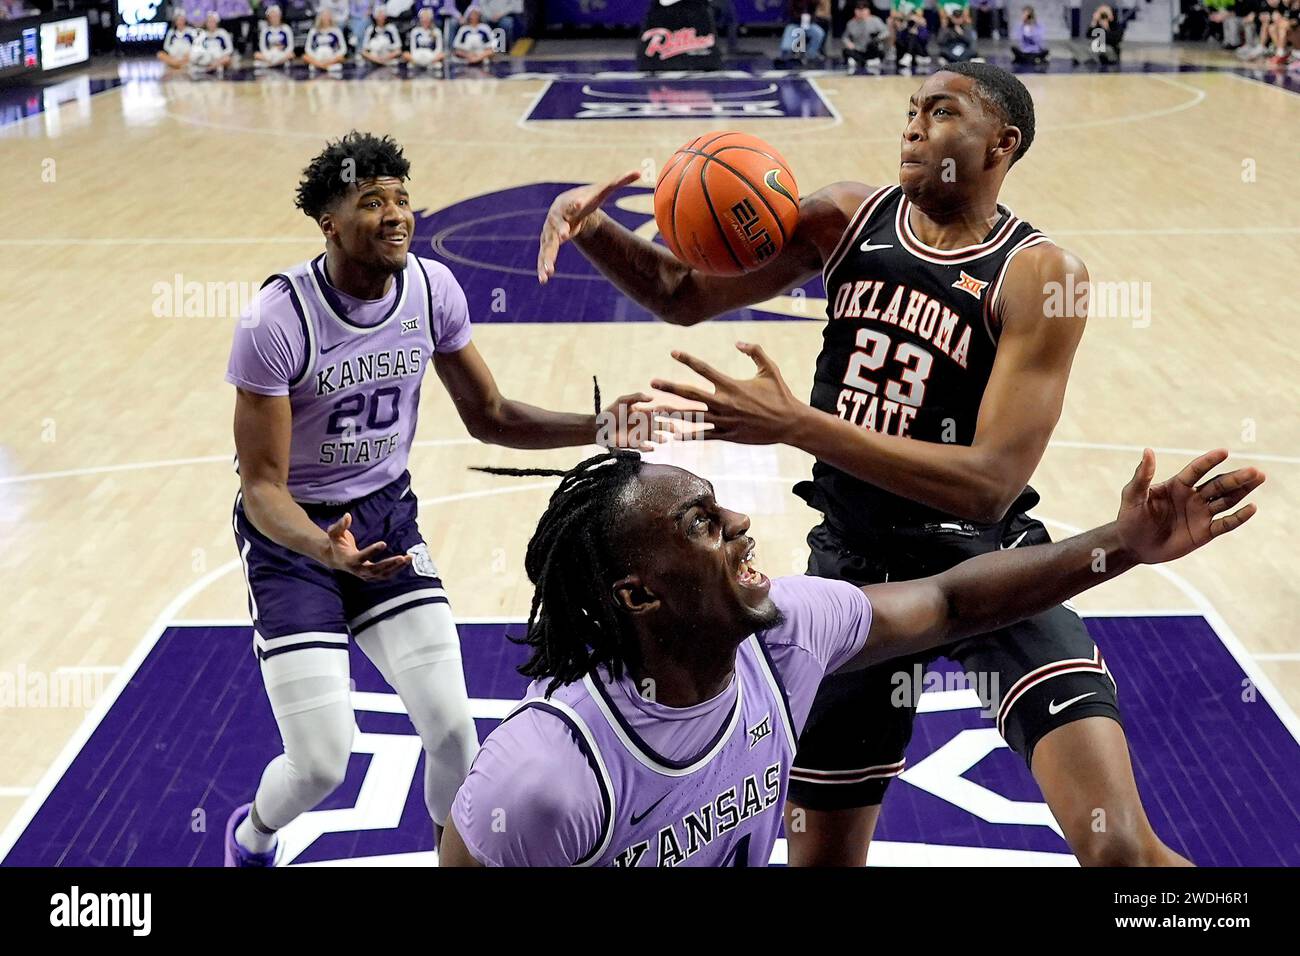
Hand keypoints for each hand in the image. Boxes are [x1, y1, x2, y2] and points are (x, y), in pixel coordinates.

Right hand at [324, 512, 411, 580]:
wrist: (336, 558)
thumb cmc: (336, 543)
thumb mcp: (334, 532)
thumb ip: (340, 525)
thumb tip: (347, 516)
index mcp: (349, 560)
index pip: (362, 557)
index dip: (372, 551)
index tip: (384, 543)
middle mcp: (358, 571)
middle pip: (375, 569)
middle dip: (389, 564)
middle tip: (402, 557)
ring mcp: (366, 575)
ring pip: (383, 574)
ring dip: (397, 567)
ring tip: (409, 557)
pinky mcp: (372, 576)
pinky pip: (386, 574)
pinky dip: (397, 569)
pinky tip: (407, 561)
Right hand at [537, 170, 640, 283]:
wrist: (568, 205)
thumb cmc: (587, 198)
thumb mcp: (602, 190)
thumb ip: (619, 181)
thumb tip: (640, 172)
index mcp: (570, 203)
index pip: (573, 202)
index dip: (575, 203)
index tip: (578, 202)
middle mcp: (557, 217)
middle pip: (557, 225)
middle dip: (560, 230)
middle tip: (564, 235)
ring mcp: (551, 231)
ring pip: (548, 245)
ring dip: (547, 258)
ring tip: (548, 273)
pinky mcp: (548, 242)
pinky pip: (544, 255)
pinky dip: (543, 266)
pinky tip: (543, 280)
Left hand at [596, 391, 677, 451]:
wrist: (600, 426)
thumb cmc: (612, 411)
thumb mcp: (623, 400)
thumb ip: (637, 396)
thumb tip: (652, 397)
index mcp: (645, 412)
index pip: (660, 413)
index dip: (667, 413)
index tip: (672, 414)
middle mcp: (646, 424)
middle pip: (662, 426)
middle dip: (670, 428)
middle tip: (676, 431)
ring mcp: (641, 435)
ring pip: (656, 438)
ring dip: (661, 439)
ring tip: (664, 440)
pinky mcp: (635, 444)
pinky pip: (644, 447)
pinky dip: (648, 448)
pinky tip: (651, 448)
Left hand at [650, 342, 804, 445]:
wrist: (791, 423)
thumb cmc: (780, 395)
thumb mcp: (769, 368)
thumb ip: (754, 351)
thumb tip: (738, 342)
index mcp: (732, 386)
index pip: (704, 369)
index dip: (687, 360)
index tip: (673, 352)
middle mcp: (725, 403)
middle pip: (690, 394)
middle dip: (670, 387)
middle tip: (652, 382)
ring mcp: (725, 421)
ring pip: (693, 417)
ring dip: (673, 413)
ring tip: (656, 410)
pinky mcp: (729, 435)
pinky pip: (705, 436)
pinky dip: (689, 435)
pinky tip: (674, 435)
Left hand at [1116, 448, 1263, 564]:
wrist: (1133, 546)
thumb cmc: (1130, 518)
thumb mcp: (1133, 496)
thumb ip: (1142, 476)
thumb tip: (1148, 451)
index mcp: (1177, 485)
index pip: (1197, 470)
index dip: (1209, 461)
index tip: (1223, 451)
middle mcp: (1192, 497)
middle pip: (1218, 484)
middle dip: (1236, 477)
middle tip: (1255, 471)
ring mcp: (1200, 514)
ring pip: (1226, 500)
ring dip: (1242, 490)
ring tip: (1259, 478)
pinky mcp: (1204, 532)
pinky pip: (1225, 523)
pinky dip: (1238, 517)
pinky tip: (1252, 507)